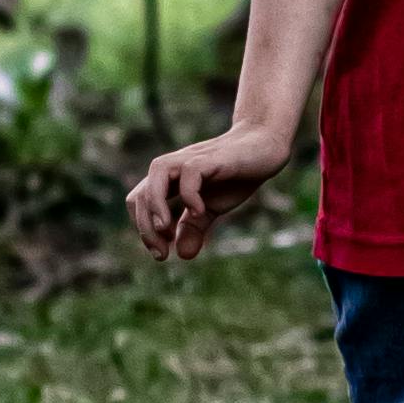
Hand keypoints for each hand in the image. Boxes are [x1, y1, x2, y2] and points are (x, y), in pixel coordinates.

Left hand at [127, 123, 289, 263]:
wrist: (265, 147)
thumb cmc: (235, 175)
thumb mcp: (212, 207)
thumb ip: (195, 227)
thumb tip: (182, 255)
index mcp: (170, 181)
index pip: (138, 201)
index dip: (143, 229)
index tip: (162, 252)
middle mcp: (174, 167)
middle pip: (141, 193)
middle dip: (145, 228)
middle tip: (163, 253)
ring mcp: (192, 159)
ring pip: (157, 174)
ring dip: (156, 206)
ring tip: (168, 230)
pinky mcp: (212, 158)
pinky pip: (190, 172)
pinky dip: (190, 194)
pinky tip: (200, 211)